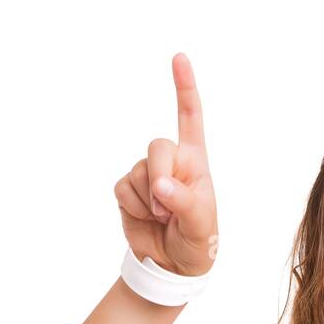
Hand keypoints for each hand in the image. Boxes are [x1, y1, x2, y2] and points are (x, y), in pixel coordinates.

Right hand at [114, 53, 217, 277]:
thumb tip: (160, 185)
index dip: (184, 88)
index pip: (190, 118)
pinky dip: (133, 207)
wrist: (171, 265)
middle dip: (159, 175)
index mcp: (196, 162)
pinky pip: (122, 188)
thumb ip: (184, 203)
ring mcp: (147, 174)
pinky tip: (145, 219)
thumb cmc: (197, 242)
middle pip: (157, 145)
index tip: (179, 57)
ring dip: (147, 200)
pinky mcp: (127, 190)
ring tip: (161, 219)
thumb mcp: (201, 226)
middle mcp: (171, 162)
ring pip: (137, 170)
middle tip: (166, 207)